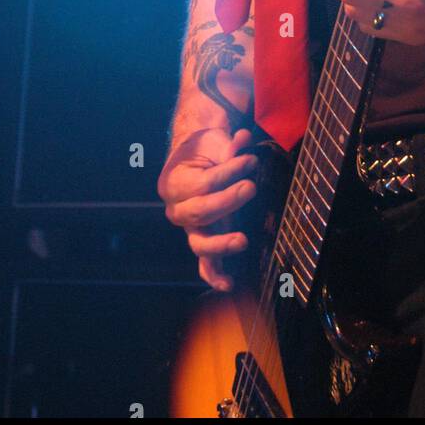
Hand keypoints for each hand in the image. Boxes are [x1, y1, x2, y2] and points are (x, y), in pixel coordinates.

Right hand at [157, 127, 257, 291]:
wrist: (196, 160)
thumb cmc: (205, 150)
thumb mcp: (214, 144)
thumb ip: (228, 147)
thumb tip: (242, 140)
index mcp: (173, 183)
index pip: (203, 183)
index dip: (228, 172)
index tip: (251, 160)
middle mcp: (176, 209)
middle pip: (200, 212)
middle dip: (228, 201)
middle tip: (251, 187)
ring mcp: (189, 229)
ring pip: (200, 243)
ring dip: (221, 243)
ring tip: (242, 240)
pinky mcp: (203, 240)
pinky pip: (205, 263)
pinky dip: (214, 275)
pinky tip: (227, 284)